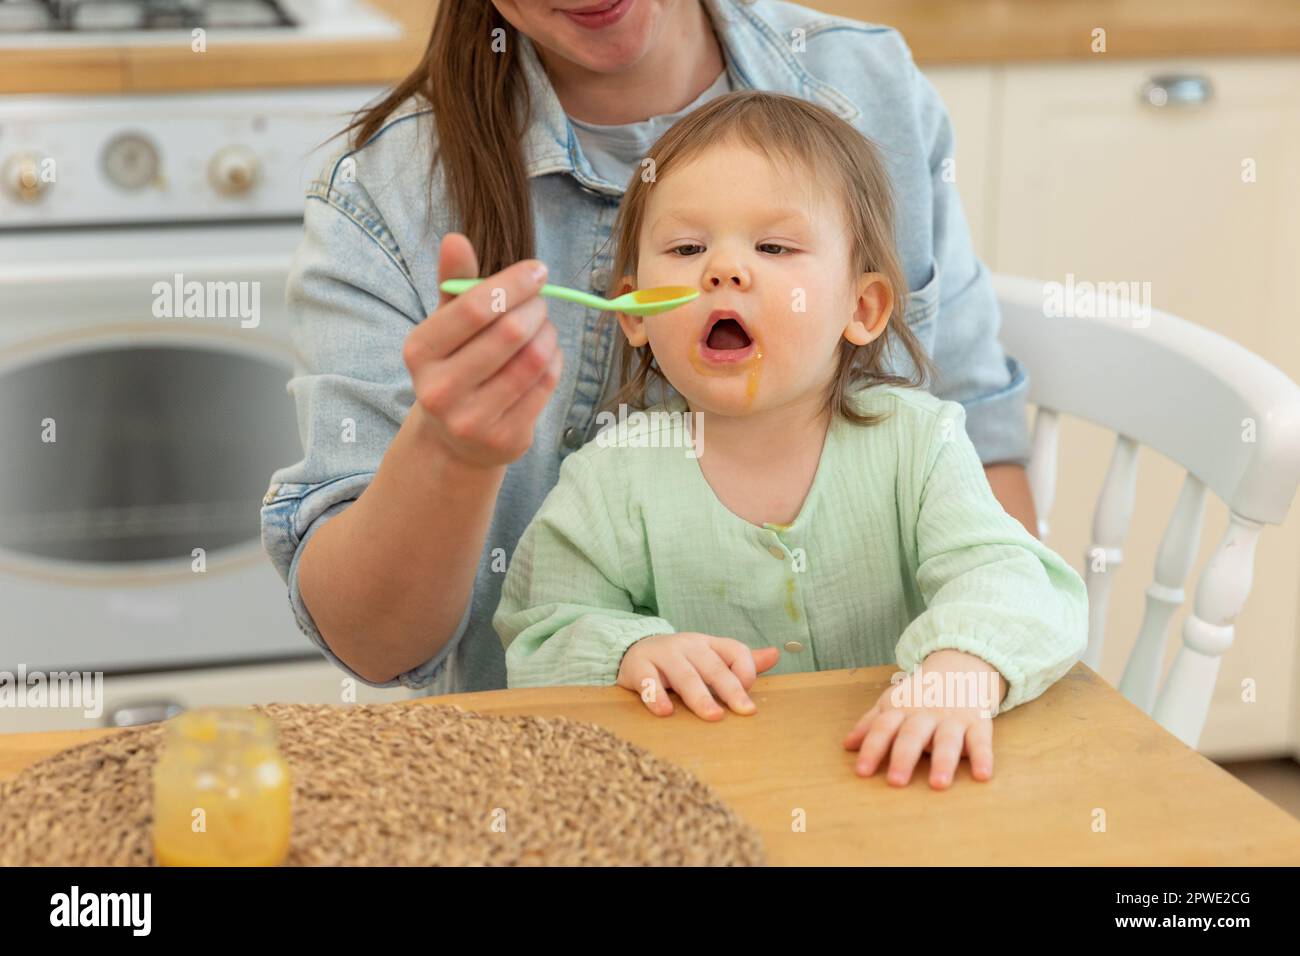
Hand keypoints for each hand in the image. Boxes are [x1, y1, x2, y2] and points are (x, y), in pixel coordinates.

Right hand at [403, 232, 563, 467]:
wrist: (455, 439)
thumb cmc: (455, 365)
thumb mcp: (446, 325)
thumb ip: (454, 283)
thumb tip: (455, 238)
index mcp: (419, 351)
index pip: (474, 308)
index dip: (513, 284)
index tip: (538, 271)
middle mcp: (439, 389)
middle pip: (510, 333)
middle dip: (536, 308)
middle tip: (542, 301)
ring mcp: (472, 420)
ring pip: (533, 360)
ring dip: (550, 334)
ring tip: (545, 327)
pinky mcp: (505, 439)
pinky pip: (545, 385)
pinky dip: (555, 361)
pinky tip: (548, 355)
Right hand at [616, 633, 779, 719]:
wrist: (634, 650)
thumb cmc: (681, 660)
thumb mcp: (710, 656)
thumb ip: (740, 661)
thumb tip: (776, 654)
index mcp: (708, 644)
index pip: (734, 650)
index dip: (746, 669)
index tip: (750, 692)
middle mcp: (688, 646)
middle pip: (712, 667)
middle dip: (730, 689)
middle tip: (744, 710)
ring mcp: (663, 655)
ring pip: (684, 675)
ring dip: (699, 696)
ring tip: (713, 715)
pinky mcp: (638, 668)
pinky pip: (647, 682)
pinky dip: (656, 696)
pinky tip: (665, 712)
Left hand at [842, 648, 1006, 788]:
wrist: (959, 667)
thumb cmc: (919, 694)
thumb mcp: (891, 702)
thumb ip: (871, 724)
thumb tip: (847, 745)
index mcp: (901, 708)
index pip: (883, 727)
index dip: (871, 748)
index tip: (862, 771)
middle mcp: (926, 713)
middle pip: (913, 734)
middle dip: (903, 757)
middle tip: (896, 781)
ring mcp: (952, 718)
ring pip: (947, 739)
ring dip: (943, 761)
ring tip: (938, 784)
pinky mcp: (978, 722)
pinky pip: (981, 740)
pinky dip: (983, 756)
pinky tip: (982, 775)